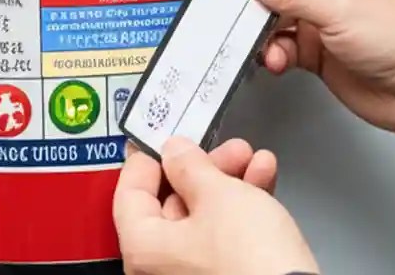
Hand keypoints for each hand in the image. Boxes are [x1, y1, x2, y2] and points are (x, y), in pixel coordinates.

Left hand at [114, 137, 318, 274]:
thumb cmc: (249, 256)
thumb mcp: (218, 194)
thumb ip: (191, 166)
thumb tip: (174, 152)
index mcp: (143, 247)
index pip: (130, 192)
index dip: (149, 158)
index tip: (165, 135)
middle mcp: (159, 267)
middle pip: (172, 202)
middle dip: (206, 168)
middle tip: (229, 147)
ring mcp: (192, 274)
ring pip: (204, 215)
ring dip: (231, 181)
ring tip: (255, 158)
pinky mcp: (224, 274)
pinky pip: (224, 234)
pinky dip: (243, 206)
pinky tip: (264, 178)